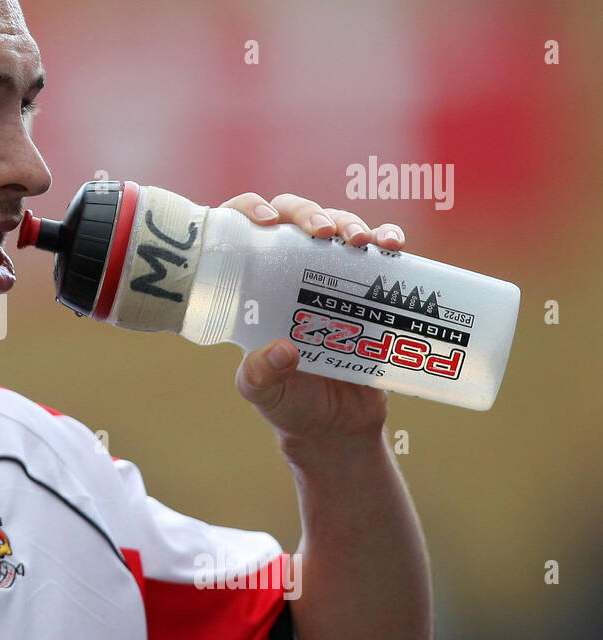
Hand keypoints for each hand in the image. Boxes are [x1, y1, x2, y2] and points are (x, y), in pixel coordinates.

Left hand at [216, 192, 406, 444]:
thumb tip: (280, 350)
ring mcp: (334, 277)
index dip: (250, 211)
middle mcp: (293, 273)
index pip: (246, 233)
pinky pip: (380, 253)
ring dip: (351, 222)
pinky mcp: (371, 290)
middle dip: (310, 214)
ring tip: (361, 239)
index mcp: (258, 288)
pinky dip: (388, 240)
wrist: (338, 427)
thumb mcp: (263, 393)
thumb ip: (261, 376)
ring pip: (339, 227)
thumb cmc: (289, 404)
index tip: (265, 221)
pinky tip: (393, 246)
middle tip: (323, 232)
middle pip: (296, 219)